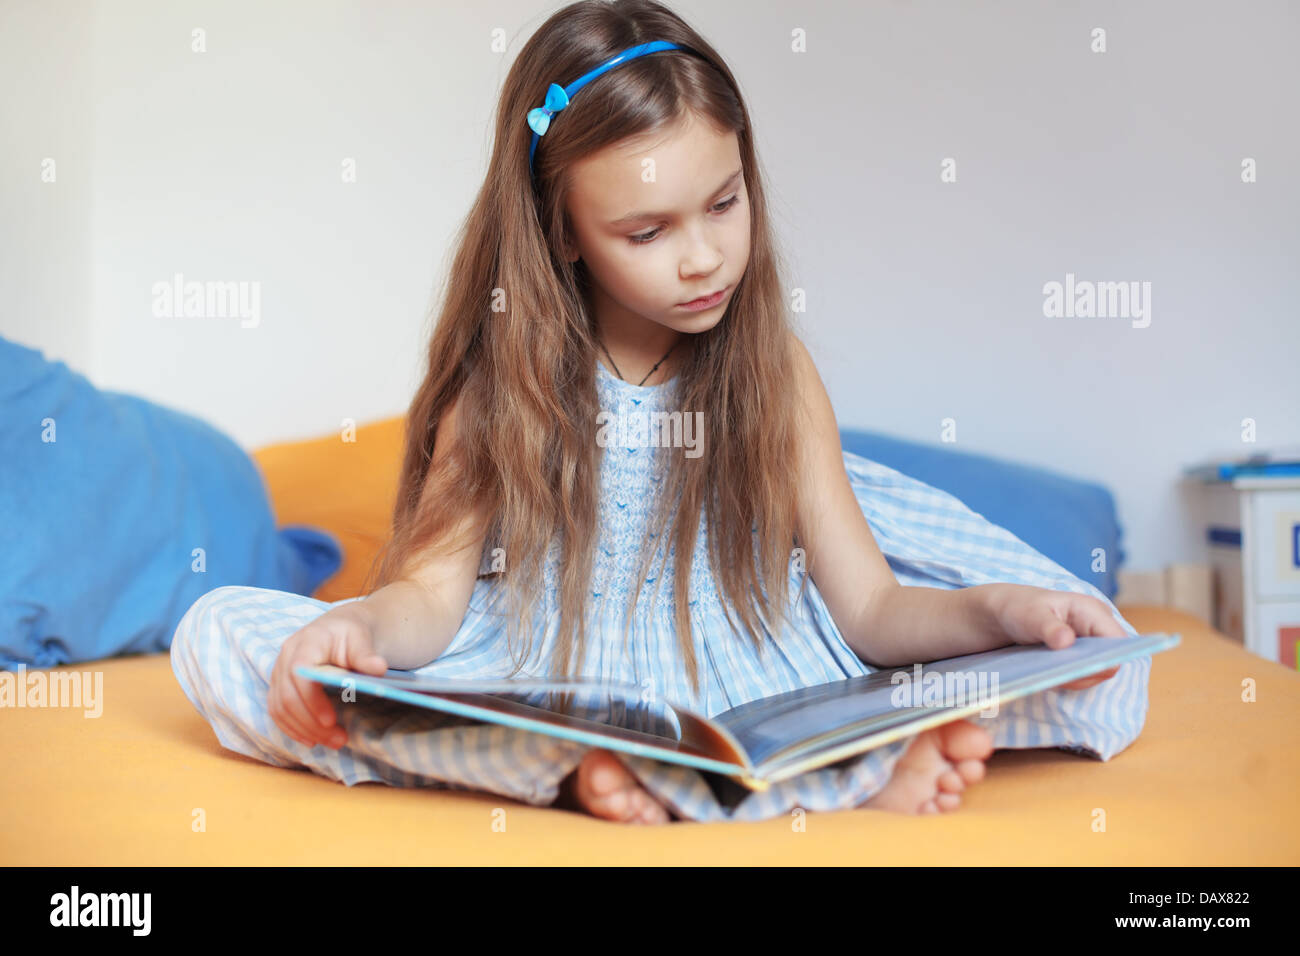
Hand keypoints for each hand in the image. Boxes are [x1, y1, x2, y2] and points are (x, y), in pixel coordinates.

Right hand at [268, 601, 387, 749]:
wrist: (341, 627)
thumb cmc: (352, 632)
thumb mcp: (363, 637)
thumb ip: (367, 654)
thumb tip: (379, 668)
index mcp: (307, 641)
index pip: (300, 674)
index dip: (312, 700)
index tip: (331, 720)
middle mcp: (287, 655)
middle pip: (289, 696)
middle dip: (311, 723)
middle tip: (340, 740)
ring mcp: (279, 670)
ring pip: (280, 707)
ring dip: (304, 730)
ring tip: (334, 742)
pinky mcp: (279, 684)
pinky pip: (277, 710)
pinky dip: (293, 728)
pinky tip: (312, 740)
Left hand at [982, 583, 1124, 690]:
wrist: (1002, 615)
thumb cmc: (1018, 608)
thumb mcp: (1029, 615)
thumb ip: (1048, 627)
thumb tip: (1066, 641)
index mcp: (1093, 612)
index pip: (1118, 643)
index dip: (1106, 659)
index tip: (1078, 668)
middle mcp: (1097, 630)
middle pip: (1108, 664)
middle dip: (1083, 672)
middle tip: (1053, 671)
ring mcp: (1090, 646)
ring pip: (1094, 674)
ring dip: (1071, 678)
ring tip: (1045, 669)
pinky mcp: (1078, 658)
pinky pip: (1081, 677)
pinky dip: (1065, 679)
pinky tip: (1046, 672)